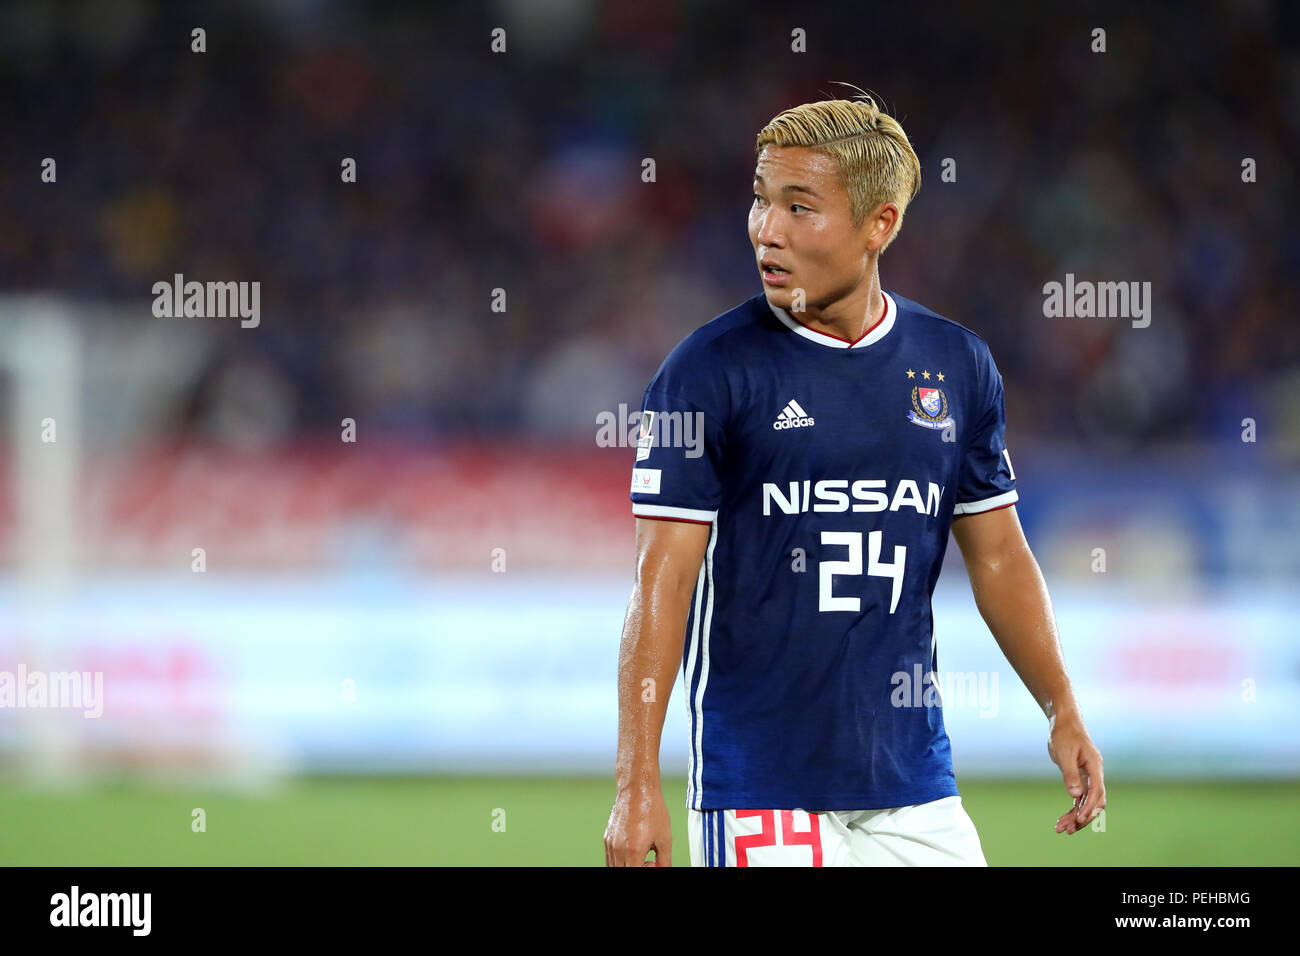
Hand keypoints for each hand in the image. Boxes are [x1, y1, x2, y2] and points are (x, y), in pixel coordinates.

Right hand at [604, 784, 671, 865]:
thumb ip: (664, 861)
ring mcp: (610, 843)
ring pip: (614, 867)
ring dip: (626, 866)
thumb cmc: (652, 811)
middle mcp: (618, 849)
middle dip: (636, 868)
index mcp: (633, 850)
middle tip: (648, 861)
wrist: (637, 789)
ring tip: (641, 855)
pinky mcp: (607, 838)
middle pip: (621, 871)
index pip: (633, 872)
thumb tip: (663, 869)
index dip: (644, 870)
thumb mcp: (665, 838)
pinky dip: (620, 860)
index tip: (651, 864)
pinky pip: (610, 858)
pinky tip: (633, 849)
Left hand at [1047, 714, 1104, 834]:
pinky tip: (1064, 819)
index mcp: (1095, 767)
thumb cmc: (1064, 734)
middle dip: (1083, 817)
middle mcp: (1095, 774)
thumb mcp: (1064, 753)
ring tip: (1062, 829)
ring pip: (1087, 802)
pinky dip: (1073, 809)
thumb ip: (1070, 774)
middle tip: (1068, 830)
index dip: (1088, 807)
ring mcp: (1089, 777)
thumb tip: (1075, 795)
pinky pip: (1080, 798)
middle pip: (1095, 801)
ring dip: (1077, 816)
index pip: (1096, 792)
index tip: (1079, 819)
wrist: (1064, 722)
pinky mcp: (1080, 778)